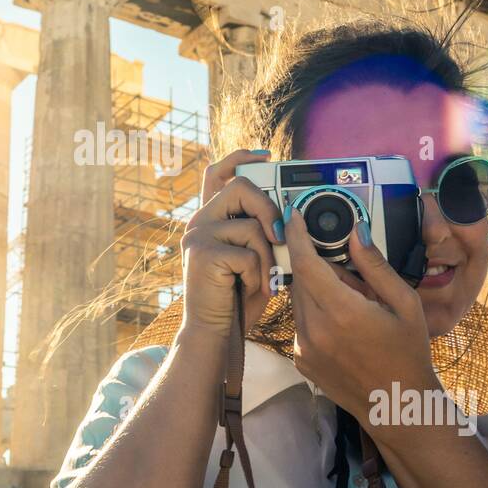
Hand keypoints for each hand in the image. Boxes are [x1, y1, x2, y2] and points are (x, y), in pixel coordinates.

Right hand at [180, 150, 282, 338]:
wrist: (215, 331)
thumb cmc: (238, 297)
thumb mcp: (255, 257)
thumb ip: (262, 232)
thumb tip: (289, 214)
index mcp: (212, 218)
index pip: (218, 173)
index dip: (240, 157)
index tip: (265, 155)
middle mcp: (200, 221)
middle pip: (241, 187)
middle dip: (269, 210)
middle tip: (279, 237)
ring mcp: (198, 236)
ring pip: (252, 226)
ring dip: (268, 257)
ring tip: (262, 278)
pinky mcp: (202, 254)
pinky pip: (249, 253)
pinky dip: (260, 275)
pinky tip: (251, 288)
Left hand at [284, 208, 442, 438]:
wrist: (398, 406)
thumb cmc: (408, 354)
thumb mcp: (404, 304)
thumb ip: (375, 266)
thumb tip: (355, 232)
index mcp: (341, 312)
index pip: (306, 263)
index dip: (298, 235)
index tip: (294, 215)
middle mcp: (315, 330)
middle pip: (300, 279)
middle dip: (318, 267)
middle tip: (351, 277)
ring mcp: (304, 348)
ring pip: (299, 301)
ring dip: (317, 291)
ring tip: (352, 305)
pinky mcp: (301, 360)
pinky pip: (300, 323)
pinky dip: (315, 314)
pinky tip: (343, 328)